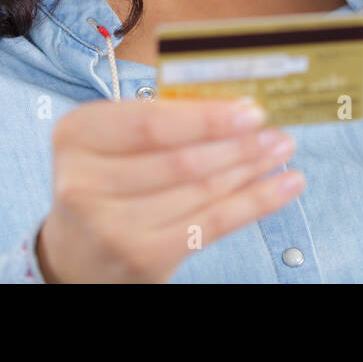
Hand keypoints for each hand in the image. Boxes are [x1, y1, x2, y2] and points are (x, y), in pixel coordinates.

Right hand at [35, 96, 302, 282]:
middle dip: (238, 143)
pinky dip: (257, 201)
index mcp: (76, 136)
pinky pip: (214, 223)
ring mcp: (112, 226)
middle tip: (276, 130)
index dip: (207, 118)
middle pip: (181, 159)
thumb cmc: (106, 181)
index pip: (151, 123)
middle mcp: (84, 183)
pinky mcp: (143, 257)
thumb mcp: (114, 141)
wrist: (78, 252)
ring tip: (281, 149)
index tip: (250, 109)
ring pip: (202, 189)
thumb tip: (237, 104)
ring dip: (252, 167)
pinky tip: (285, 184)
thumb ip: (163, 119)